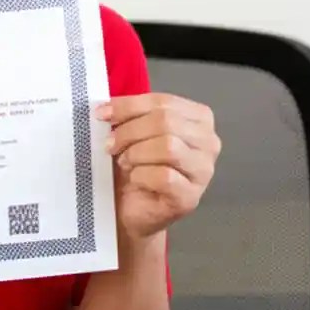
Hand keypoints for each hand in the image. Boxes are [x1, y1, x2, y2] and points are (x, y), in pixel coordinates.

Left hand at [99, 93, 220, 239]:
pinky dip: (141, 175)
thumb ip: (127, 114)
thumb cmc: (132, 165)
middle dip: (129, 132)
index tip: (101, 114)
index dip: (129, 106)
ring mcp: (204, 171)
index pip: (164, 102)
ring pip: (169, 147)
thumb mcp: (130, 131)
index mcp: (198, 119)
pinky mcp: (191, 197)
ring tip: (125, 162)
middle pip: (166, 122)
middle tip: (110, 145)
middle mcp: (209, 142)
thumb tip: (105, 108)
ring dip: (136, 153)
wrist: (128, 207)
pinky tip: (136, 179)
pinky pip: (165, 176)